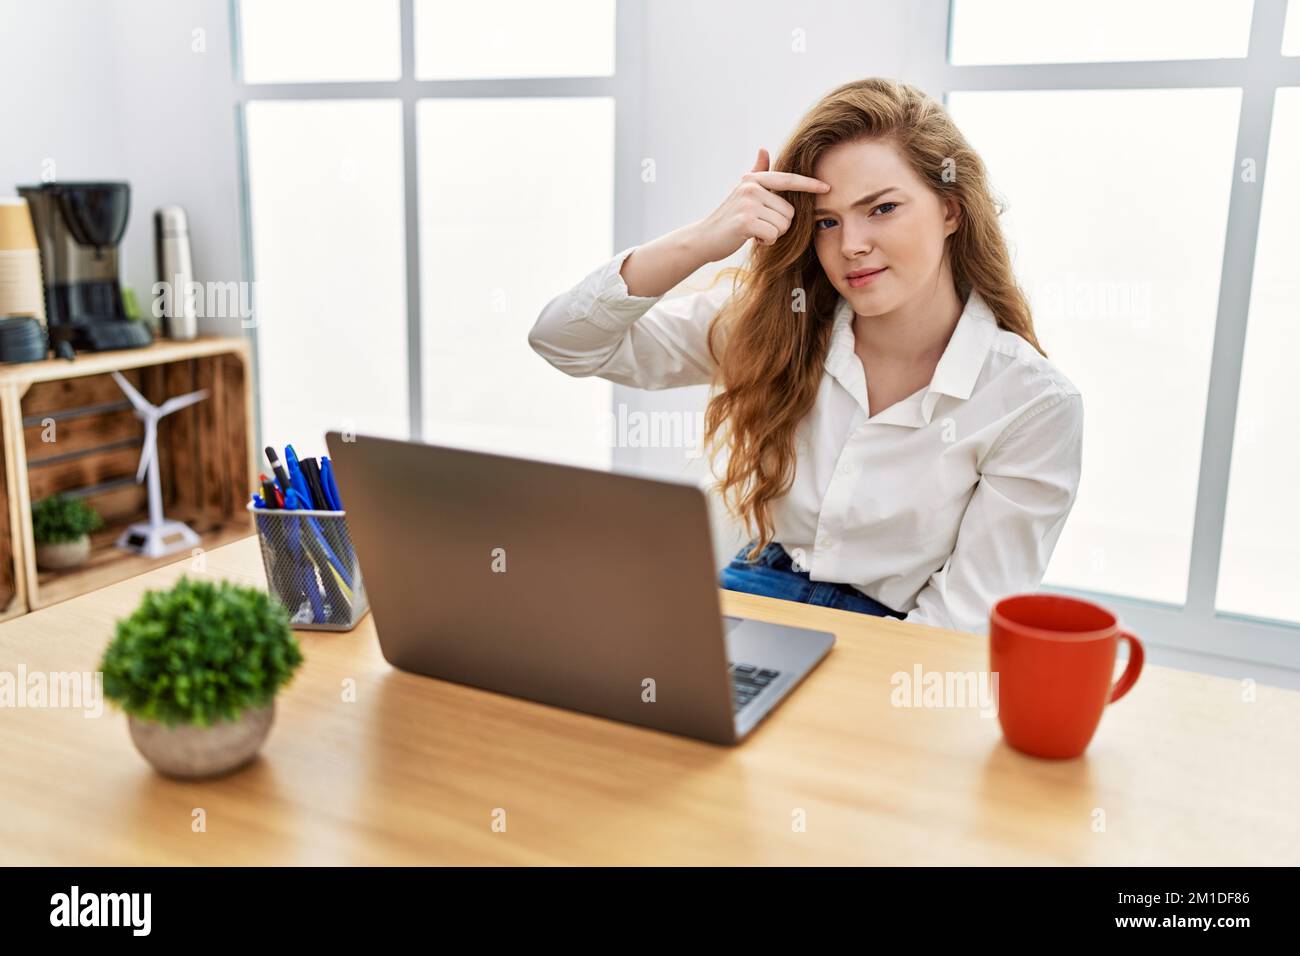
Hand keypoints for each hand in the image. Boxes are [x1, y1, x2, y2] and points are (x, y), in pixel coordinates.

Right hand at [687, 148, 829, 261]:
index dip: (809, 184)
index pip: (788, 180)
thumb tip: (764, 149)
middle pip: (789, 211)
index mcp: (753, 180)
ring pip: (783, 225)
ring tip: (754, 231)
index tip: (827, 187)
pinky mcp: (746, 221)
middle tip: (759, 226)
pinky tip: (752, 238)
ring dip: (772, 234)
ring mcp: (748, 204)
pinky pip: (773, 234)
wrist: (703, 238)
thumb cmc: (728, 218)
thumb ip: (756, 173)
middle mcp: (751, 188)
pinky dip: (766, 241)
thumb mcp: (742, 192)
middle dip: (779, 225)